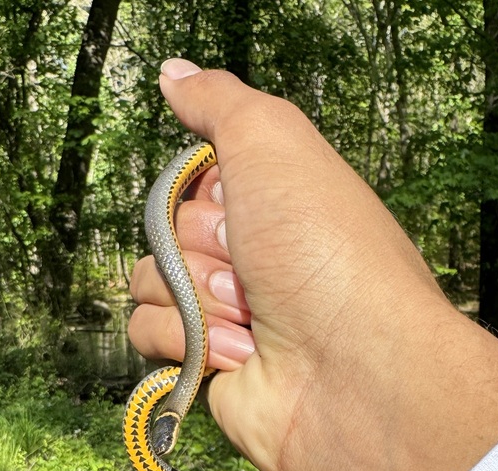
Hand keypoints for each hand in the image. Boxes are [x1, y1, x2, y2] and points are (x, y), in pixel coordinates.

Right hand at [129, 59, 497, 470]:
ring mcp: (227, 316)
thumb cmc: (328, 252)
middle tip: (251, 266)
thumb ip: (218, 102)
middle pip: (166, 231)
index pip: (195, 181)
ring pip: (148, 281)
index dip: (207, 193)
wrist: (350, 370)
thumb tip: (173, 73)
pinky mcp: (205, 366)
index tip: (242, 207)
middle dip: (200, 246)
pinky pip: (147, 333)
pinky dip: (188, 339)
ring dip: (194, 294)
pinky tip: (242, 352)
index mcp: (274, 204)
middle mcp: (252, 259)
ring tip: (252, 314)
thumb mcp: (275, 142)